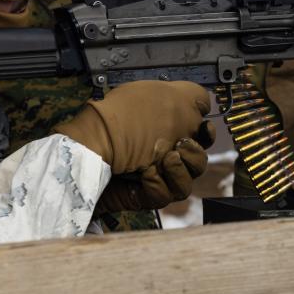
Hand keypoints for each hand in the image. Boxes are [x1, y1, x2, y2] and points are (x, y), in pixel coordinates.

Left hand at [54, 81, 214, 206]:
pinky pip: (164, 195)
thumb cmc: (115, 120)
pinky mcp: (144, 197)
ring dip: (180, 171)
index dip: (207, 136)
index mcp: (169, 134)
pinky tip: (145, 173)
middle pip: (198, 165)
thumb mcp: (150, 96)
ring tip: (165, 160)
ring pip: (185, 185)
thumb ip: (183, 96)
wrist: (87, 146)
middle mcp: (164, 157)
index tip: (203, 128)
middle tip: (179, 145)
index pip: (200, 139)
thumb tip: (204, 101)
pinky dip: (158, 184)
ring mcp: (155, 179)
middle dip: (194, 155)